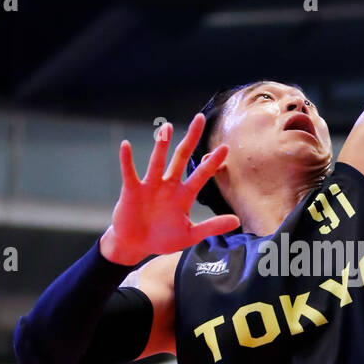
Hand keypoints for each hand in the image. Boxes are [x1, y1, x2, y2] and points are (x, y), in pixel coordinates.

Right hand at [100, 113, 239, 263]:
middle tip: (199, 118)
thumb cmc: (162, 239)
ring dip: (161, 145)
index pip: (201, 175)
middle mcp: (168, 186)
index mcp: (184, 196)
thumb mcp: (189, 235)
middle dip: (191, 139)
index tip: (225, 148)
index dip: (212, 163)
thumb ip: (211, 227)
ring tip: (167, 127)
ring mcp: (150, 186)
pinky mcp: (132, 190)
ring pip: (158, 162)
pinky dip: (126, 160)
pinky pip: (129, 172)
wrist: (136, 245)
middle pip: (181, 158)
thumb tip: (237, 221)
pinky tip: (126, 145)